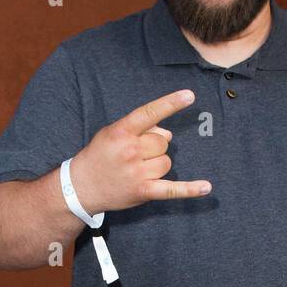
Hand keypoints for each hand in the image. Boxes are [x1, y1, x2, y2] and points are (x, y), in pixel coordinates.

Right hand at [68, 89, 211, 215]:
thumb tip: (168, 134)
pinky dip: (190, 189)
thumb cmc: (100, 156)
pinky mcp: (143, 191)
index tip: (189, 96)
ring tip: (137, 170)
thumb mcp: (112, 133)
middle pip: (163, 142)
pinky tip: (206, 187)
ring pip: (166, 162)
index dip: (171, 103)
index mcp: (122, 131)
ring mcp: (137, 172)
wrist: (80, 186)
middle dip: (154, 147)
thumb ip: (140, 129)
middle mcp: (130, 150)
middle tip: (135, 155)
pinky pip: (172, 190)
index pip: (150, 113)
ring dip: (157, 165)